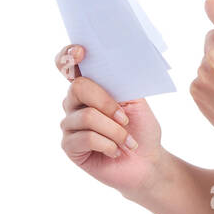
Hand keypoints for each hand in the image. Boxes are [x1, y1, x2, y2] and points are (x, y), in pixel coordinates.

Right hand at [55, 44, 163, 193]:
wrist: (146, 161)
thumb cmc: (141, 129)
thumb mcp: (136, 101)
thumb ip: (121, 83)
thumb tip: (110, 67)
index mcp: (89, 86)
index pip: (67, 64)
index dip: (68, 55)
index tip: (81, 52)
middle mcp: (74, 102)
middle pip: (78, 87)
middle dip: (107, 103)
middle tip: (125, 119)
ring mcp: (69, 124)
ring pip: (88, 117)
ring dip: (116, 131)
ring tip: (127, 141)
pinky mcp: (69, 146)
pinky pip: (86, 138)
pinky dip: (109, 145)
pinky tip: (115, 152)